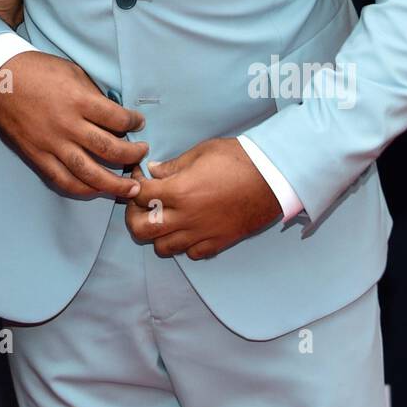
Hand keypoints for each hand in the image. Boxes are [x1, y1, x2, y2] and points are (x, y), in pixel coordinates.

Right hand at [0, 51, 148, 200]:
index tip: (139, 123)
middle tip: (142, 154)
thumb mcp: (72, 72)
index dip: (134, 122)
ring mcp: (51, 143)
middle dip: (131, 155)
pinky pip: (62, 179)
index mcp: (79, 100)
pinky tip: (96, 190)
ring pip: (88, 172)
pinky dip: (82, 189)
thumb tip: (115, 115)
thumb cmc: (39, 71)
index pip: (117, 119)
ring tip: (131, 188)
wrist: (0, 80)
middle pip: (109, 149)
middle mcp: (67, 125)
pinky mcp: (37, 156)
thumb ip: (93, 95)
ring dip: (114, 184)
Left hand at [125, 137, 282, 259]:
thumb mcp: (201, 153)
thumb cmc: (238, 159)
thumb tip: (153, 170)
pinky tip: (187, 228)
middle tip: (141, 202)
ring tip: (163, 216)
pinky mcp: (217, 243)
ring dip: (157, 233)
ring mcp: (201, 234)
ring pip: (162, 247)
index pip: (139, 194)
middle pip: (141, 229)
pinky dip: (183, 244)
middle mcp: (185, 217)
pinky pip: (190, 254)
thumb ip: (173, 165)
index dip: (133, 183)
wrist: (272, 178)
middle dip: (134, 215)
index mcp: (179, 191)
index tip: (138, 176)